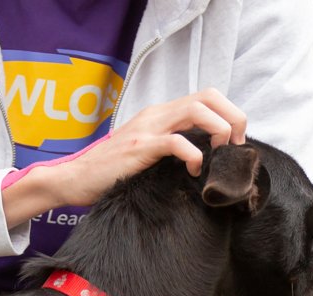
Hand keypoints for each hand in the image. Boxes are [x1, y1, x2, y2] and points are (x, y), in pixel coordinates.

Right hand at [2, 89, 246, 227]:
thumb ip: (168, 150)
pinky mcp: (140, 147)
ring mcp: (148, 129)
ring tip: (220, 154)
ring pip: (197, 111)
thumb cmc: (110, 174)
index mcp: (160, 116)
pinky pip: (176, 141)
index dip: (228, 114)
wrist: (76, 180)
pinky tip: (193, 169)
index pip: (205, 98)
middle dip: (232, 118)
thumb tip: (199, 161)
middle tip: (236, 147)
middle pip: (208, 97)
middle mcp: (156, 115)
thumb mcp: (145, 156)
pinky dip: (193, 154)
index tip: (234, 143)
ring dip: (218, 130)